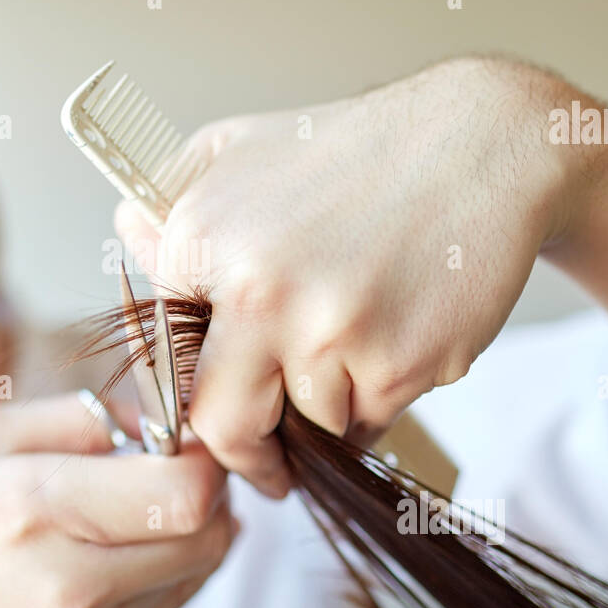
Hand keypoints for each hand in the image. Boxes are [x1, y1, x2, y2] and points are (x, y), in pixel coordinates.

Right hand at [0, 393, 237, 607]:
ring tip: (125, 525)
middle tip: (171, 476)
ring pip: (196, 575)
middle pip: (208, 534)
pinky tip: (107, 570)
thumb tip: (158, 423)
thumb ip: (79, 416)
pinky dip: (157, 583)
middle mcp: (67, 588)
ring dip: (181, 540)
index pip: (184, 492)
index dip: (203, 460)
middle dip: (202, 495)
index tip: (187, 444)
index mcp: (29, 509)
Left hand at [115, 57, 576, 498]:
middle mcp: (258, 290)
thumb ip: (167, 205)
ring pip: (307, 429)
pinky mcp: (400, 364)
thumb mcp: (236, 149)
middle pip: (223, 427)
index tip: (209, 407)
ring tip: (352, 348)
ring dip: (325, 412)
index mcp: (204, 239)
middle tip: (262, 464)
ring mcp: (330, 333)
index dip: (191, 391)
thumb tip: (128, 247)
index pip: (169, 361)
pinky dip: (377, 400)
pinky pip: (369, 422)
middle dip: (245, 455)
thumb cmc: (353, 151)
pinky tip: (393, 337)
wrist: (480, 143)